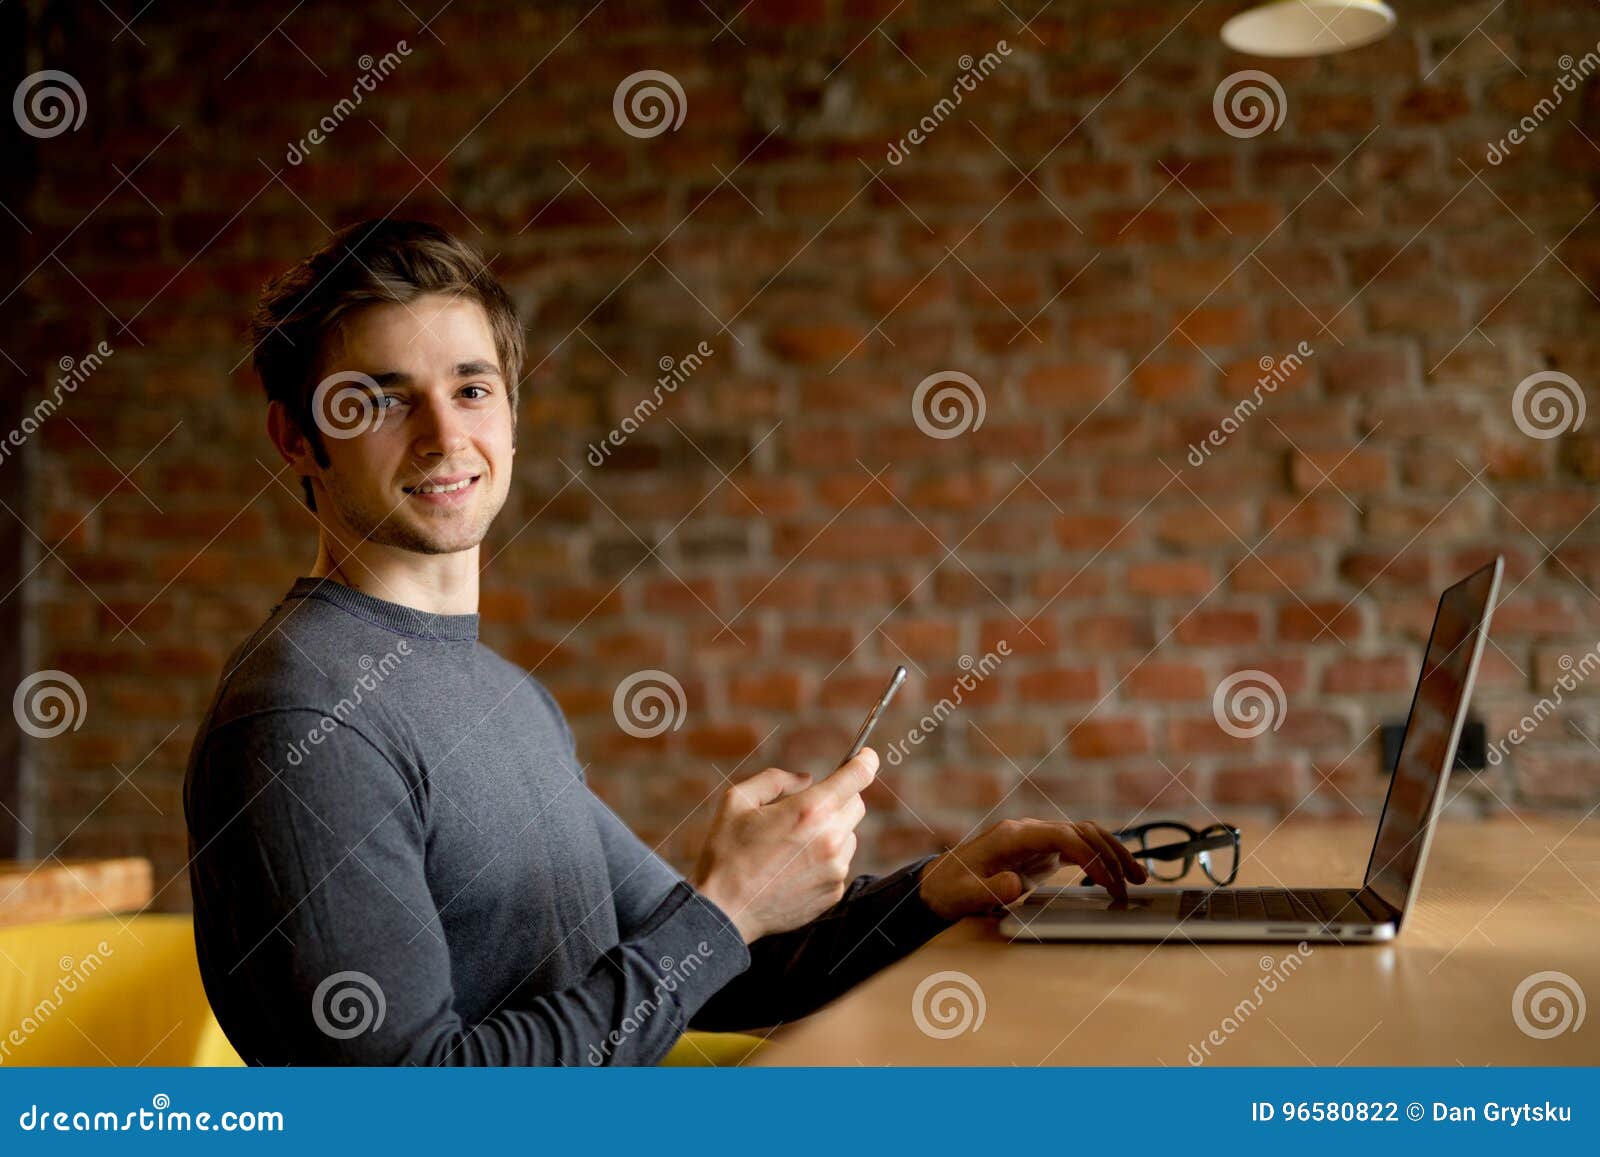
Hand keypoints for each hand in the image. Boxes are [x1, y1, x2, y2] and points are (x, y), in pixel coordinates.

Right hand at [691, 748, 876, 942]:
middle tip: (808, 807)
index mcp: (810, 810)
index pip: (857, 776)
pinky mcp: (833, 892)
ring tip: (793, 844)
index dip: (865, 761)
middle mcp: (830, 839)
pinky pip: (839, 864)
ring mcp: (835, 869)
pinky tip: (793, 867)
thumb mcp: (738, 800)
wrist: (724, 911)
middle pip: (856, 805)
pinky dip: (824, 859)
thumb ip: (775, 780)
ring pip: (848, 836)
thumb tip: (806, 779)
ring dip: (831, 831)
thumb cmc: (726, 854)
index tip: (865, 756)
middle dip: (838, 798)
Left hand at [917, 818, 1147, 919]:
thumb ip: (989, 890)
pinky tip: (1115, 876)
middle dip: (1112, 854)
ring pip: (1084, 835)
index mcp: (1013, 835)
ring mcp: (1035, 839)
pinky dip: (1100, 858)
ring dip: (1112, 852)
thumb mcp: (963, 894)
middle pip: (1081, 831)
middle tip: (1136, 883)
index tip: (1109, 883)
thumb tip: (1017, 884)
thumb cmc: (949, 889)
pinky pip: (1077, 848)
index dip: (1090, 856)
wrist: (937, 884)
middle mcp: (1028, 831)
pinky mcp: (1039, 852)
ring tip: (1138, 877)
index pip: (1063, 836)